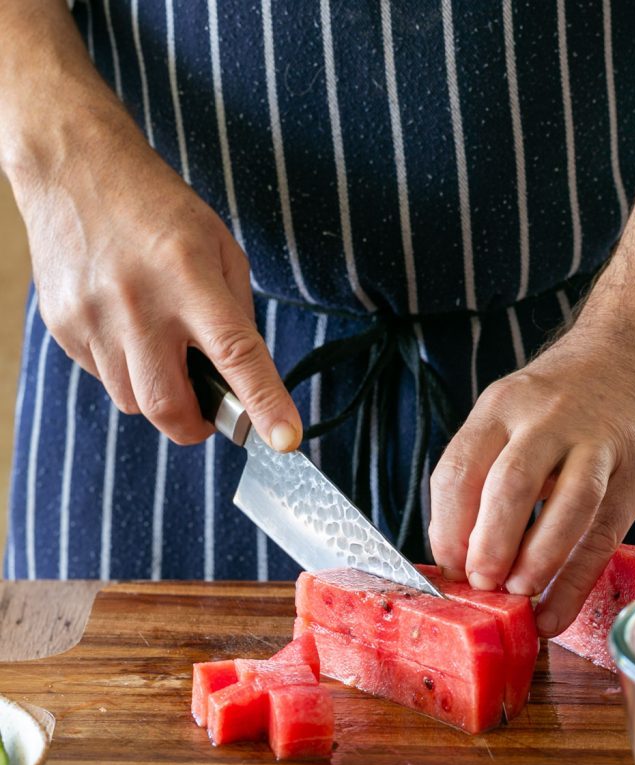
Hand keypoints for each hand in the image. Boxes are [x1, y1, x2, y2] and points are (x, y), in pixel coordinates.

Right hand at [14, 109, 301, 449]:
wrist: (75, 168)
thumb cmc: (157, 208)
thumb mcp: (220, 248)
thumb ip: (237, 315)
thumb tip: (245, 378)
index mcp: (191, 278)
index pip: (235, 354)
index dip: (262, 404)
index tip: (283, 439)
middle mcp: (139, 303)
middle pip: (169, 406)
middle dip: (195, 425)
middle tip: (208, 409)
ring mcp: (93, 318)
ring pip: (134, 402)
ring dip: (159, 394)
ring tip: (163, 350)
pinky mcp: (64, 327)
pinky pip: (104, 379)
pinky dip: (126, 371)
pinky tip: (127, 329)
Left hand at [428, 311, 634, 636]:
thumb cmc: (566, 396)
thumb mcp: (515, 412)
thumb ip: (488, 468)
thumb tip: (459, 551)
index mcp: (501, 408)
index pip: (459, 470)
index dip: (447, 529)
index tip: (447, 569)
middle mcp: (546, 419)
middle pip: (507, 487)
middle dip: (488, 546)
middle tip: (480, 586)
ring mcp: (597, 442)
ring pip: (565, 506)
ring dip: (535, 561)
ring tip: (517, 597)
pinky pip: (603, 533)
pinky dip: (575, 580)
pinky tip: (554, 611)